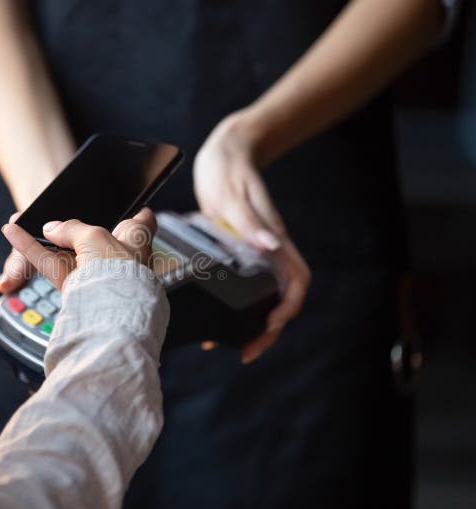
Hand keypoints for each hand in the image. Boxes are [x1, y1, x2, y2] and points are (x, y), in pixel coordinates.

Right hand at [0, 208, 156, 291]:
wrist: (110, 311)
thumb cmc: (118, 272)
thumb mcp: (95, 236)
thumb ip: (72, 228)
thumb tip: (52, 230)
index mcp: (135, 241)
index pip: (142, 222)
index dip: (136, 212)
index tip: (132, 205)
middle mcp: (116, 259)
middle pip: (95, 238)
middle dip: (72, 229)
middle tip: (55, 220)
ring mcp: (94, 274)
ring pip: (65, 251)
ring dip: (43, 238)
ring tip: (19, 222)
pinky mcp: (73, 287)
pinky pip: (49, 262)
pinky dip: (30, 248)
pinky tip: (14, 233)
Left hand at [194, 110, 310, 362]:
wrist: (224, 155)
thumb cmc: (229, 170)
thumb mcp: (232, 195)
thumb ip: (250, 221)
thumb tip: (271, 245)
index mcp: (273, 240)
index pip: (296, 283)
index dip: (287, 309)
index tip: (269, 326)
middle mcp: (268, 250)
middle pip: (280, 299)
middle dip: (268, 330)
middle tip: (247, 352)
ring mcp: (254, 253)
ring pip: (261, 297)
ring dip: (250, 323)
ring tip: (230, 345)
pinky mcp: (238, 252)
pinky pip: (242, 285)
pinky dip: (232, 306)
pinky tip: (213, 319)